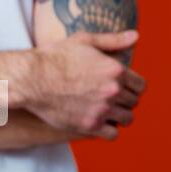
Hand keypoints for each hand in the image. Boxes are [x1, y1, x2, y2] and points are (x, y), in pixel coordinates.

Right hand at [25, 30, 143, 138]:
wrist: (30, 78)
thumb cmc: (53, 56)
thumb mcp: (82, 41)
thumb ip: (112, 40)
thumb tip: (136, 36)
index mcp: (115, 70)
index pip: (140, 85)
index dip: (131, 86)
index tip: (121, 87)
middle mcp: (113, 90)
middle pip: (134, 102)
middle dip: (124, 100)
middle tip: (110, 98)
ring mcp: (102, 109)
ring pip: (126, 119)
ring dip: (119, 115)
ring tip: (106, 111)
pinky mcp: (89, 125)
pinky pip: (113, 134)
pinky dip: (108, 129)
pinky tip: (98, 121)